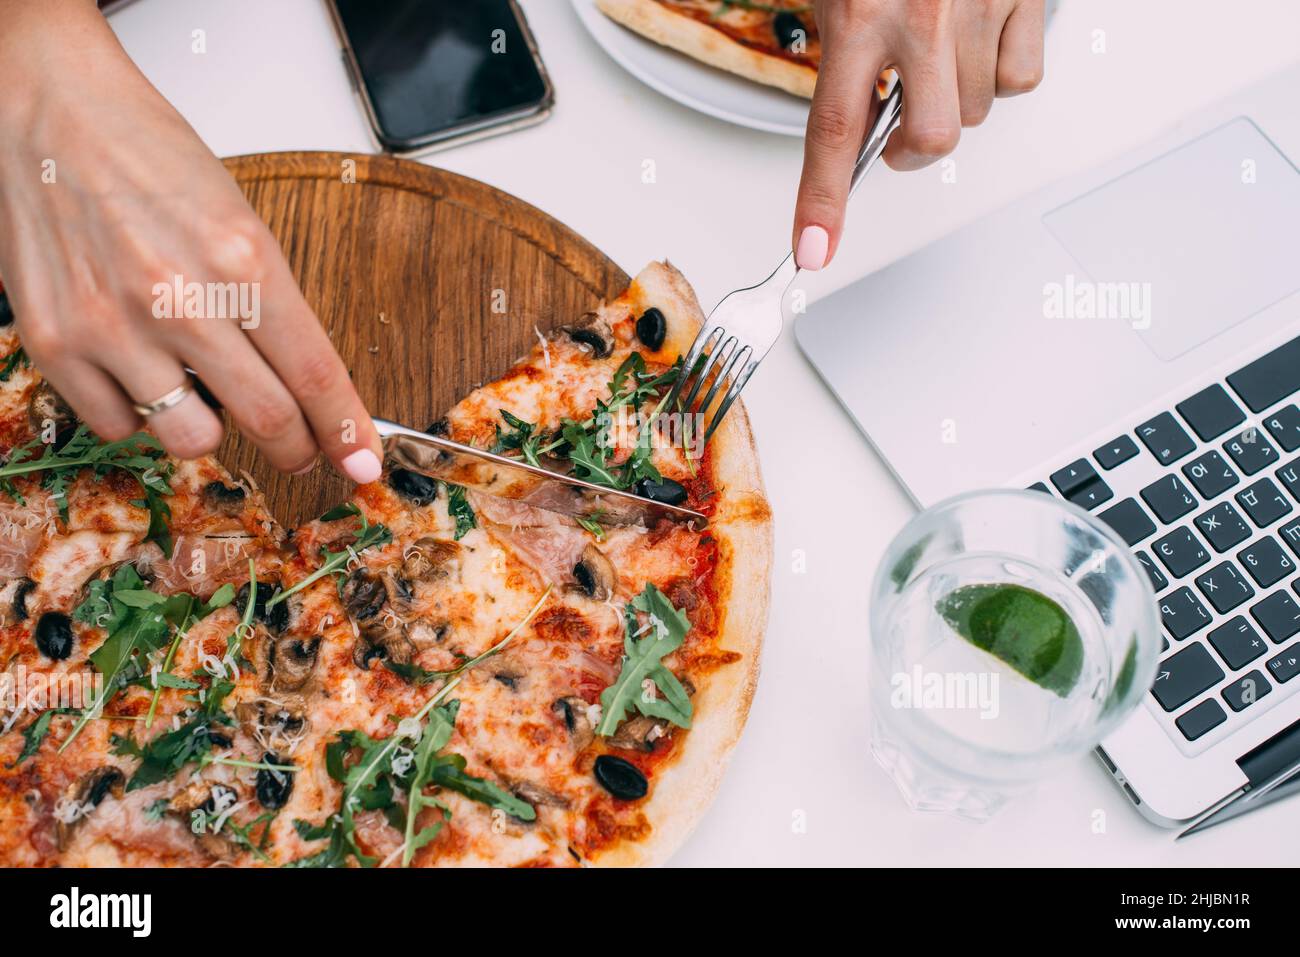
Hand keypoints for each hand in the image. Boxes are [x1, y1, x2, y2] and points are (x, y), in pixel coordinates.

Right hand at [0, 0, 382, 482]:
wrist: (47, 110)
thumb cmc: (147, 156)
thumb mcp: (241, 220)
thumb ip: (274, 304)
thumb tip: (307, 382)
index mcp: (243, 260)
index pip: (317, 374)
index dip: (347, 430)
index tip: (363, 462)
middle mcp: (182, 300)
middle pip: (269, 419)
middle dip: (298, 448)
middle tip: (303, 451)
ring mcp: (114, 326)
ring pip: (193, 439)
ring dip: (213, 431)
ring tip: (207, 395)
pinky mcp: (56, 343)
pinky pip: (118, 426)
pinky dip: (140, 414)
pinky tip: (142, 374)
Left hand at [793, 0, 1044, 269]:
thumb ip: (842, 49)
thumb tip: (849, 117)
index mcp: (859, 14)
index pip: (832, 132)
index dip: (820, 202)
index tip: (813, 251)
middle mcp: (921, 16)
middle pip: (928, 141)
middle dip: (910, 149)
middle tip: (895, 128)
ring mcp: (980, 8)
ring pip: (975, 111)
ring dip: (953, 101)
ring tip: (936, 56)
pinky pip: (1022, 78)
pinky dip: (1003, 75)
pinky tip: (980, 43)